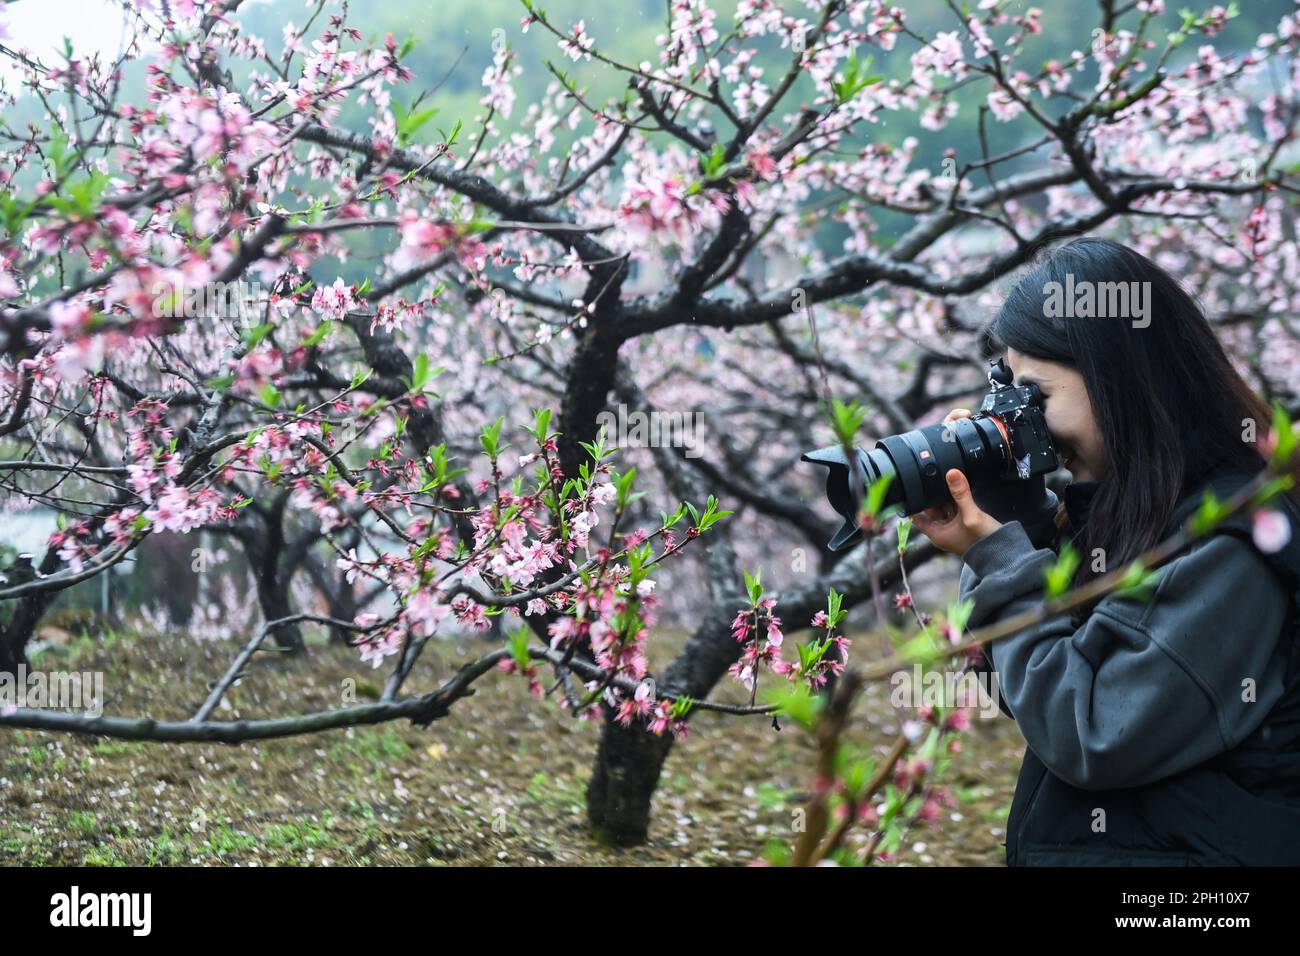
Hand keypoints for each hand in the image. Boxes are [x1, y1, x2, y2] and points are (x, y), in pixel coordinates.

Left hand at [910, 409, 1002, 556]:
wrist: (1002, 551)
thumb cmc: (983, 540)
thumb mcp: (970, 514)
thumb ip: (961, 494)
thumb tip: (952, 473)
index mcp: (937, 533)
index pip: (918, 517)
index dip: (915, 503)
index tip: (913, 489)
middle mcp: (943, 531)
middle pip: (931, 509)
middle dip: (932, 496)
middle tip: (932, 479)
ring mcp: (954, 527)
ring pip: (943, 507)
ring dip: (944, 497)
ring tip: (944, 481)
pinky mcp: (964, 523)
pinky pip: (955, 508)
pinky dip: (955, 500)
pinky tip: (957, 489)